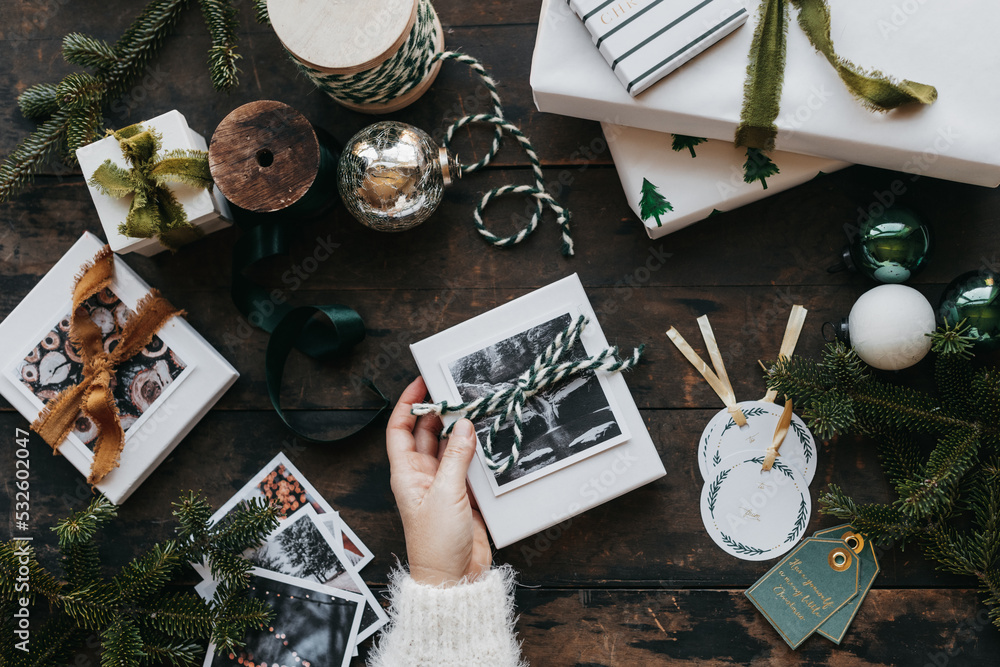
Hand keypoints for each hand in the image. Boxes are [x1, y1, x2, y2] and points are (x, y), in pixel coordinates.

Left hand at [386, 377, 491, 586]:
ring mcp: (444, 485)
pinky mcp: (464, 496)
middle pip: (427, 433)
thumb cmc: (436, 544)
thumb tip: (465, 425)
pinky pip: (469, 465)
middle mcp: (423, 476)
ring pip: (451, 447)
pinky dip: (478, 451)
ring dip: (462, 431)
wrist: (454, 580)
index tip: (422, 383)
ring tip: (476, 409)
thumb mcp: (445, 494)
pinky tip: (489, 438)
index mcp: (406, 474)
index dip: (407, 405)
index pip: (400, 430)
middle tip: (457, 391)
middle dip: (439, 412)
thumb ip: (456, 458)